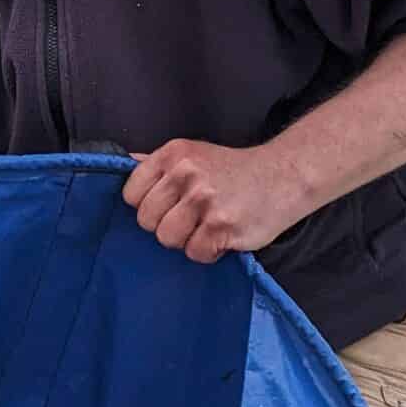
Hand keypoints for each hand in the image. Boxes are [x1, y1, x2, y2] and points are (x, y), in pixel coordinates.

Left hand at [121, 138, 308, 265]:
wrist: (284, 176)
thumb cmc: (234, 170)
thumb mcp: (193, 154)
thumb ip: (158, 164)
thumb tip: (121, 163)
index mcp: (174, 154)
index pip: (131, 194)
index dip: (147, 206)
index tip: (168, 205)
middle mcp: (186, 174)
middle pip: (147, 220)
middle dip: (166, 225)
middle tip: (191, 217)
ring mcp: (205, 200)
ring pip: (167, 239)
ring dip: (186, 240)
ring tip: (207, 226)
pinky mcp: (222, 225)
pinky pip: (195, 252)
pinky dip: (208, 251)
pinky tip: (222, 236)